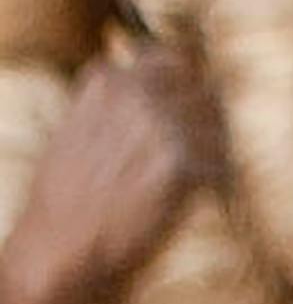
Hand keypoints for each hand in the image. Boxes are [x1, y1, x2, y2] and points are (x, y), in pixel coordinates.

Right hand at [0, 41, 214, 303]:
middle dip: (210, 118)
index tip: (194, 104)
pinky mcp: (180, 163)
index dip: (187, 83)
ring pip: (218, 127)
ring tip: (205, 176)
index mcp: (107, 81)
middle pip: (202, 89)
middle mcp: (135, 93)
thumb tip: (147, 94)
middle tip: (210, 147)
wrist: (60, 246)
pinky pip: (221, 165)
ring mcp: (159, 125)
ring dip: (217, 152)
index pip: (168, 58)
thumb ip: (111, 107)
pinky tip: (204, 195)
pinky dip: (219, 182)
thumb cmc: (65, 200)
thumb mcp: (75, 131)